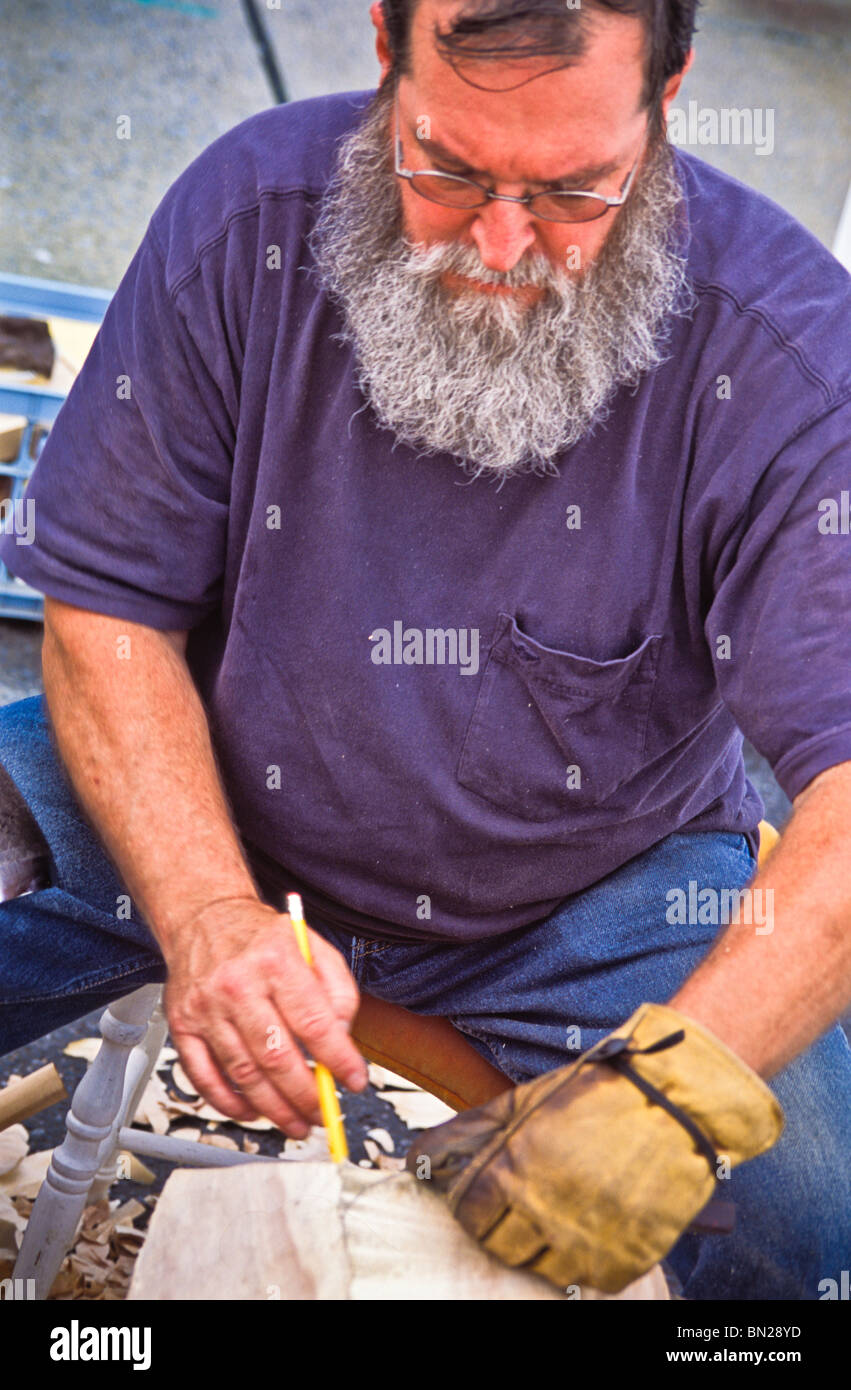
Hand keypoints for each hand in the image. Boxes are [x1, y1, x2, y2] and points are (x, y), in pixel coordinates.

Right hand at [163, 895, 367, 1136]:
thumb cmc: (261, 937)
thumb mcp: (312, 946)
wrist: (204, 918)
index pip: (314, 1023)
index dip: (339, 1060)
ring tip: (296, 1122)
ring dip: (274, 1108)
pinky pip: (203, 1077)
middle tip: (324, 1113)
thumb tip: (343, 1038)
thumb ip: (337, 989)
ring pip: (244, 1073)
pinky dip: (229, 1103)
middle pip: (277, 1057)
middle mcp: (238, 985)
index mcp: (276, 961)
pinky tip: (252, 1111)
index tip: (354, 1080)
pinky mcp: (182, 1025)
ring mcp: (206, 1008)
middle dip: (307, 1096)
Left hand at [406, 1003, 783, 1292]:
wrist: (675, 1103)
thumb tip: (421, 1155)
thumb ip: (470, 1130)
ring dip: (542, 1244)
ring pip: (539, 1268)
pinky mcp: (622, 1260)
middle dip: (504, 1224)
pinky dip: (584, 1258)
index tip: (488, 1194)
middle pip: (499, 1246)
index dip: (474, 1204)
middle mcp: (544, 1213)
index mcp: (513, 1170)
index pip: (468, 1215)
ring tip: (561, 1210)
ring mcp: (584, 1242)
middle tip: (525, 1201)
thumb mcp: (525, 1101)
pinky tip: (592, 1225)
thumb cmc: (597, 1095)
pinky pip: (586, 1280)